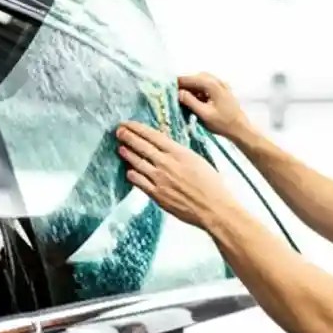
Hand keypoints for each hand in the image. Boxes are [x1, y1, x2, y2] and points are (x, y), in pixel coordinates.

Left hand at [116, 120, 237, 227]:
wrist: (213, 208)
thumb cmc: (211, 185)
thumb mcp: (198, 160)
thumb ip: (180, 154)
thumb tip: (167, 148)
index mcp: (179, 153)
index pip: (153, 136)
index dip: (138, 128)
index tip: (129, 123)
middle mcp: (166, 164)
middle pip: (141, 146)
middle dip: (128, 137)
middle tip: (119, 131)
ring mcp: (160, 179)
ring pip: (137, 163)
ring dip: (127, 154)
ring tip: (121, 148)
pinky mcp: (157, 195)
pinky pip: (139, 182)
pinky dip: (132, 174)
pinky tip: (129, 171)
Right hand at [178, 72, 252, 140]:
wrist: (240, 129)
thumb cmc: (222, 123)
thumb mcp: (203, 114)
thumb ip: (190, 101)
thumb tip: (178, 93)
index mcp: (212, 85)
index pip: (191, 79)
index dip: (178, 82)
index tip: (167, 86)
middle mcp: (217, 81)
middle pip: (196, 77)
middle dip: (185, 84)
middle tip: (173, 92)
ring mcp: (221, 85)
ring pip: (202, 81)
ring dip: (192, 87)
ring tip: (182, 96)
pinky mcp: (223, 91)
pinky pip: (208, 86)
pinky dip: (199, 90)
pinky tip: (194, 99)